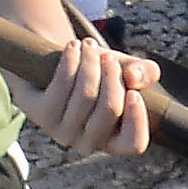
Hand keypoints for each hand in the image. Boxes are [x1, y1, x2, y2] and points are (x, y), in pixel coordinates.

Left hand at [27, 39, 160, 161]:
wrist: (53, 69)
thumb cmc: (99, 75)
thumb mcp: (128, 71)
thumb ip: (146, 72)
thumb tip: (133, 77)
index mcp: (115, 140)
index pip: (134, 143)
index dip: (137, 118)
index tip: (133, 91)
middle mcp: (88, 143)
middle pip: (110, 109)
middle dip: (113, 75)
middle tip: (109, 55)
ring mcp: (62, 132)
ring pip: (86, 94)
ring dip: (91, 61)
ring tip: (89, 44)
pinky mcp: (41, 115)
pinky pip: (62, 84)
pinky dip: (71, 60)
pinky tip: (74, 46)